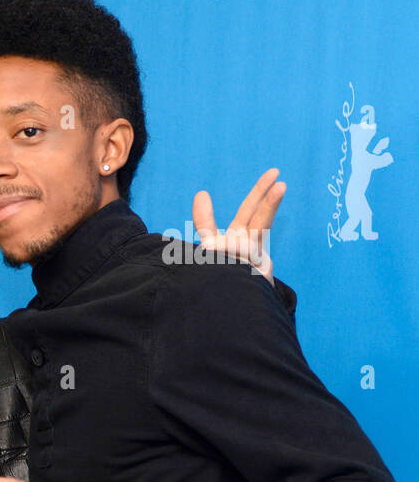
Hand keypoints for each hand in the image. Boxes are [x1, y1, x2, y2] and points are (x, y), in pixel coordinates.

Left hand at [192, 167, 285, 283]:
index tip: (274, 173)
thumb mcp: (210, 246)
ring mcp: (255, 266)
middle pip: (262, 221)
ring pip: (247, 250)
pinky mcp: (255, 281)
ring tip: (212, 248)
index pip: (250, 211)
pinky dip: (226, 263)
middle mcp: (252, 250)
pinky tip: (214, 261)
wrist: (235, 308)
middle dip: (269, 201)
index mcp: (242, 238)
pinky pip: (238, 268)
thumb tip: (201, 193)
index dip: (260, 193)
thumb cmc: (223, 275)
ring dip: (232, 246)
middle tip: (280, 180)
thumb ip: (206, 223)